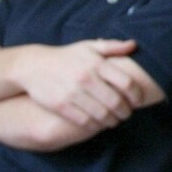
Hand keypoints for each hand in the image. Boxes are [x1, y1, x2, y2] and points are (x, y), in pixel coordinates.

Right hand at [13, 39, 149, 132]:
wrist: (32, 66)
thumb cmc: (65, 57)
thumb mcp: (88, 46)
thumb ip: (112, 46)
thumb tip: (134, 45)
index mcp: (97, 64)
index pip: (126, 83)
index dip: (137, 95)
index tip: (138, 101)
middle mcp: (86, 78)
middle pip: (116, 102)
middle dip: (125, 112)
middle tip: (127, 114)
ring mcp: (73, 93)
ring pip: (102, 115)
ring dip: (112, 121)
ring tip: (114, 121)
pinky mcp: (61, 105)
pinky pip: (84, 121)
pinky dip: (95, 126)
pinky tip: (98, 124)